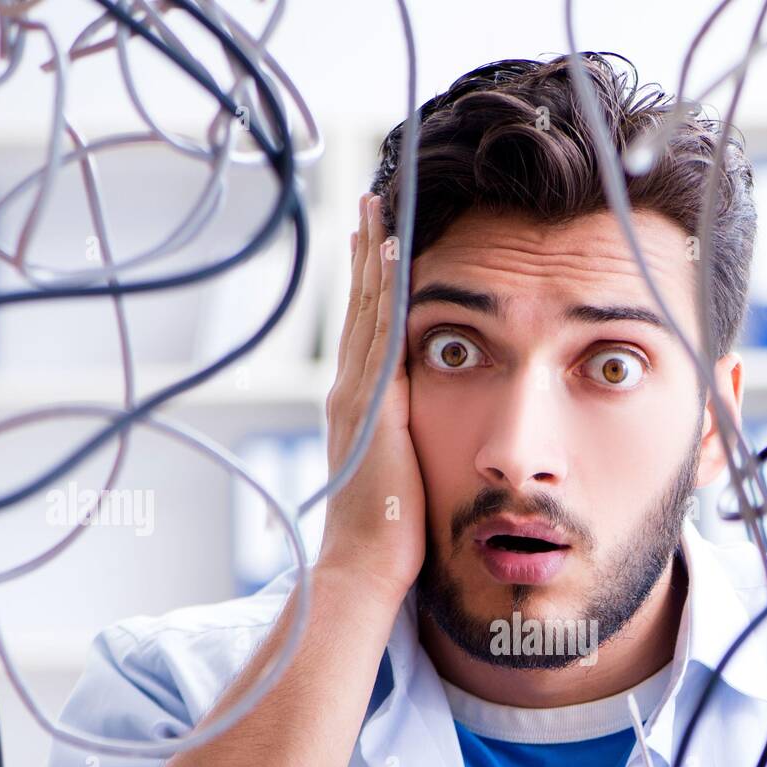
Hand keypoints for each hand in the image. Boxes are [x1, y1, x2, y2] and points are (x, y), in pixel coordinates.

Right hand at [319, 193, 425, 605]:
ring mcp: (358, 397)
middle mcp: (350, 396)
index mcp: (356, 412)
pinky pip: (383, 331)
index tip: (373, 245)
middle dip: (363, 254)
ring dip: (373, 256)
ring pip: (367, 310)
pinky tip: (395, 251)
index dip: (368, 289)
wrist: (365, 564)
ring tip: (376, 207)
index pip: (365, 336)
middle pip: (359, 309)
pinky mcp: (376, 404)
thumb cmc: (387, 539)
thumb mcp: (397, 481)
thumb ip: (402, 452)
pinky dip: (387, 289)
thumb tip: (416, 447)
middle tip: (367, 202)